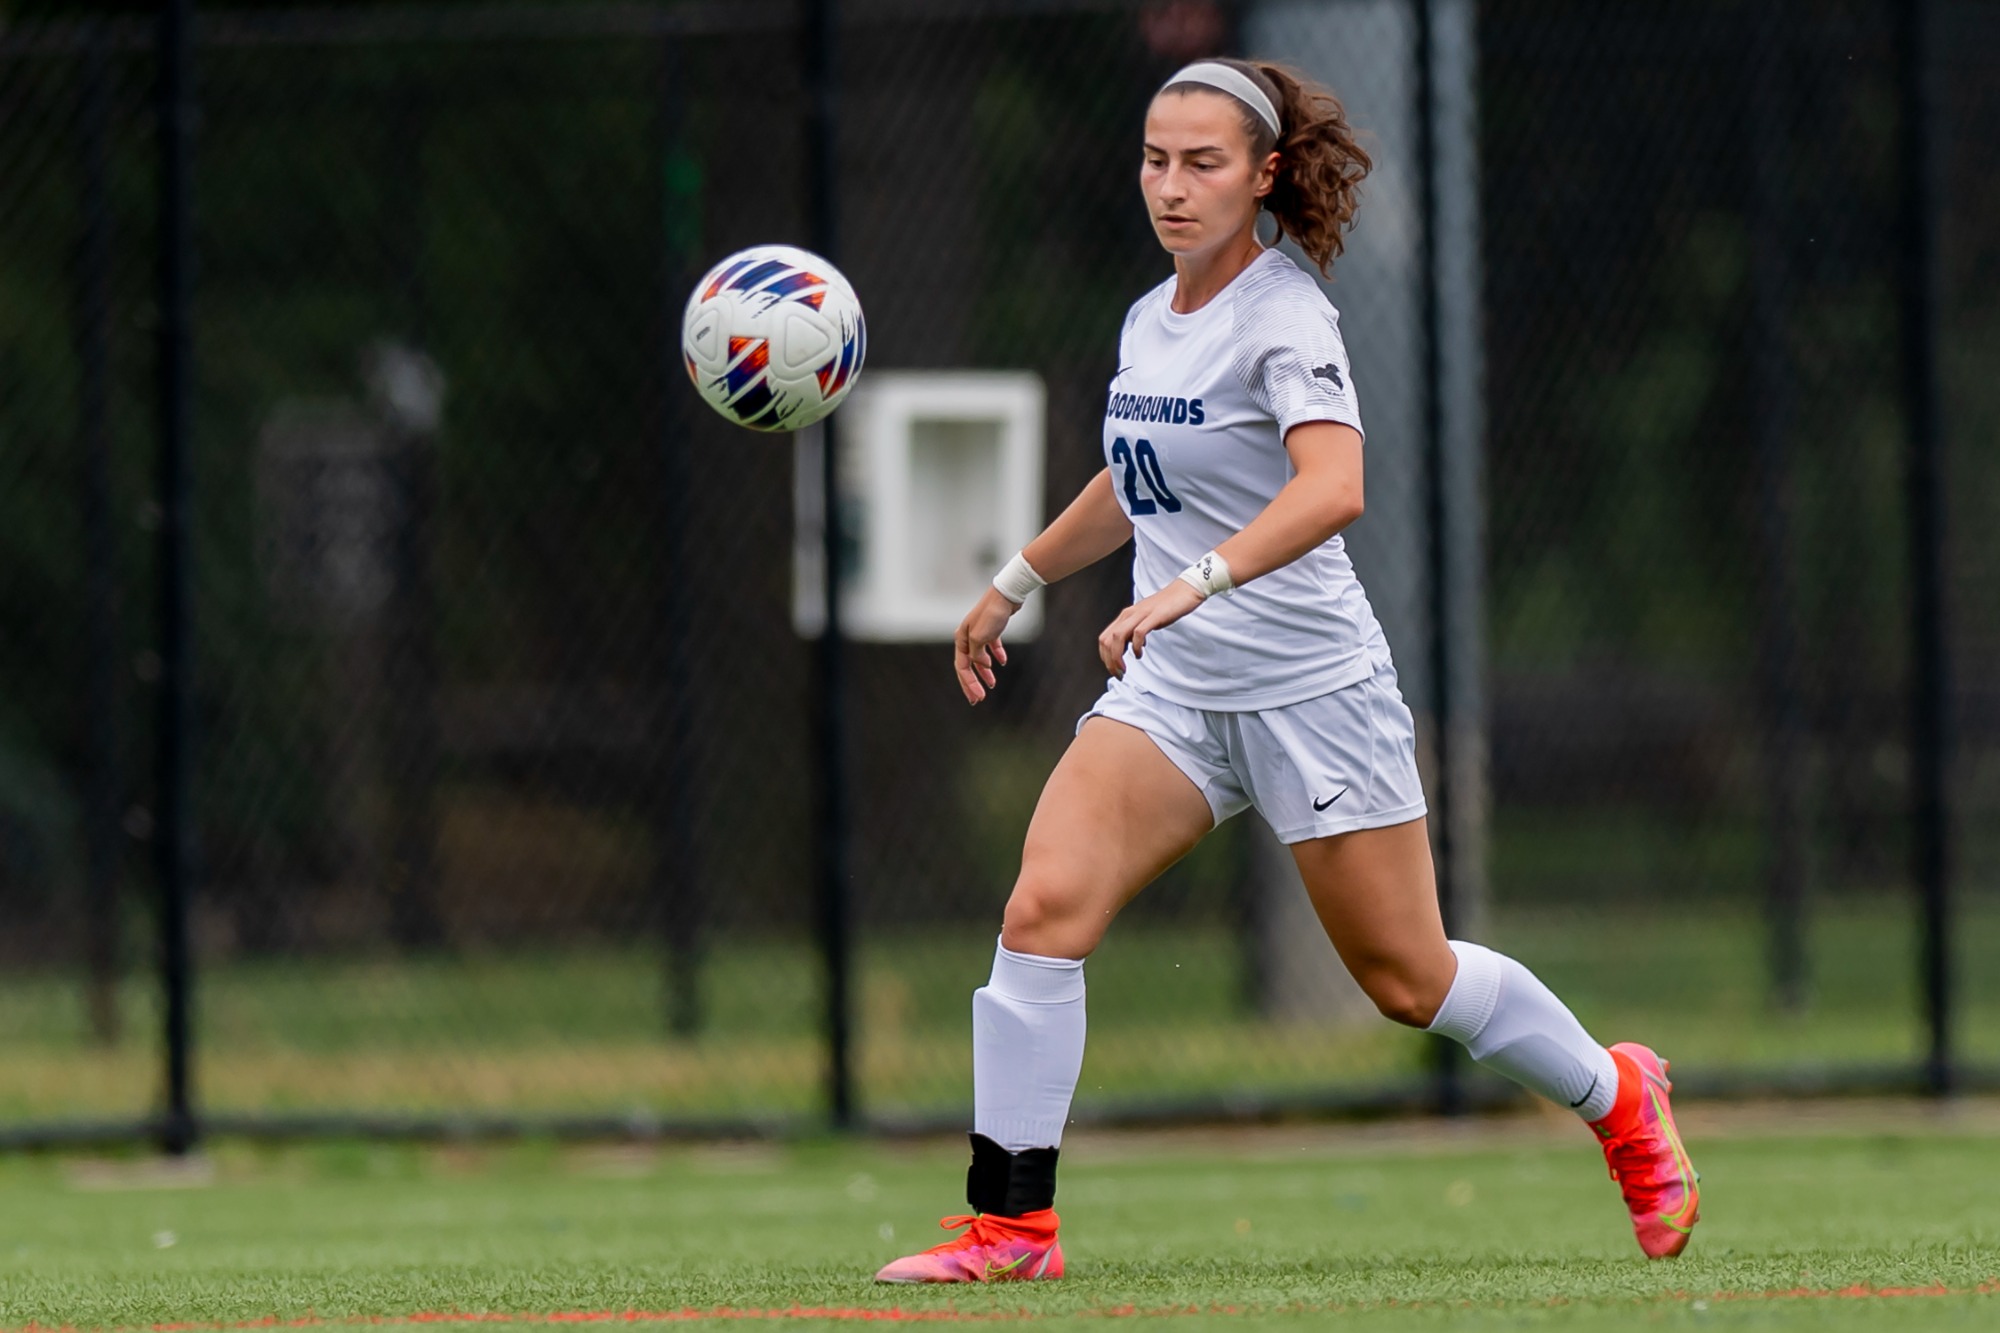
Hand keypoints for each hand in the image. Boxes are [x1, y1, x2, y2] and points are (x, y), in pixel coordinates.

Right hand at [954, 586, 1019, 704]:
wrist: (1007, 595)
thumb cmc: (992, 614)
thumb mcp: (981, 637)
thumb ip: (978, 654)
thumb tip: (980, 664)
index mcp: (961, 639)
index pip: (962, 667)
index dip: (969, 684)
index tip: (979, 697)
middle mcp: (967, 636)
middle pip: (968, 665)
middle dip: (973, 683)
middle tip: (978, 699)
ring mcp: (979, 633)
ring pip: (980, 657)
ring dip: (985, 671)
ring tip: (992, 683)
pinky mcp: (992, 629)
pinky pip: (991, 646)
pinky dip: (996, 655)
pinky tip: (1002, 662)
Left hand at [1098, 579, 1205, 677]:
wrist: (1186, 590)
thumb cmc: (1166, 607)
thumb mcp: (1145, 620)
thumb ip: (1135, 631)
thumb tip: (1129, 646)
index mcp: (1125, 616)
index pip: (1104, 638)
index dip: (1105, 657)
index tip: (1114, 669)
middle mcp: (1129, 614)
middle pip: (1107, 639)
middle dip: (1109, 661)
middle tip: (1118, 674)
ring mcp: (1141, 614)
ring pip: (1118, 636)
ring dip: (1117, 657)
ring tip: (1124, 669)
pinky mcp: (1154, 616)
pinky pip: (1138, 633)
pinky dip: (1136, 647)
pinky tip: (1139, 655)